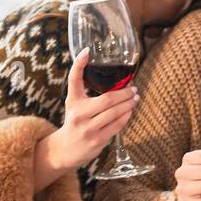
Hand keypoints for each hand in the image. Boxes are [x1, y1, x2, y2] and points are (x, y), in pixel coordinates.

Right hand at [35, 49, 138, 190]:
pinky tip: (130, 111)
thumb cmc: (75, 121)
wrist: (65, 149)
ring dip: (128, 104)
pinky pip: (116, 126)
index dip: (79, 63)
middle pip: (107, 99)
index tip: (87, 51)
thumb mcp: (74, 103)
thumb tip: (103, 72)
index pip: (73, 79)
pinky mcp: (97, 140)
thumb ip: (84, 89)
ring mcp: (88, 128)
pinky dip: (126, 117)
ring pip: (114, 113)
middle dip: (124, 93)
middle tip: (133, 88)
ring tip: (135, 98)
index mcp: (72, 101)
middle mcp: (78, 114)